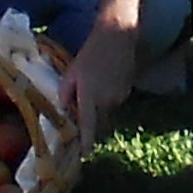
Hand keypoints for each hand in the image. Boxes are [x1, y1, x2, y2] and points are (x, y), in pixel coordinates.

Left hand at [63, 16, 140, 145]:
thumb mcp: (72, 70)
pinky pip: (114, 103)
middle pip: (98, 123)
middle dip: (91, 126)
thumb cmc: (91, 52)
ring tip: (92, 91)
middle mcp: (106, 100)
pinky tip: (103, 84)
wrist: (117, 37)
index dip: (86, 142)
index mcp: (90, 95)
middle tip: (82, 119)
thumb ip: (66, 91)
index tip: (84, 155)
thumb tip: (65, 109)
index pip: (87, 124)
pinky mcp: (126, 92)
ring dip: (98, 110)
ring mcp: (118, 97)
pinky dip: (107, 100)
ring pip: (106, 112)